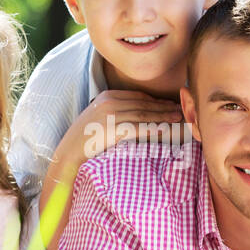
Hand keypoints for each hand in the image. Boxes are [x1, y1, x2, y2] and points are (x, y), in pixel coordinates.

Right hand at [69, 89, 185, 161]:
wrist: (68, 152)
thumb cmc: (85, 139)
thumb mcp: (99, 118)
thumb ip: (117, 112)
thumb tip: (137, 117)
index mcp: (107, 96)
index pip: (138, 96)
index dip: (157, 100)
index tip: (170, 104)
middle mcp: (110, 102)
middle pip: (144, 103)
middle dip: (164, 107)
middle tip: (180, 110)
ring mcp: (110, 115)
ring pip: (144, 114)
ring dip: (163, 116)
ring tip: (178, 118)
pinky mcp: (112, 129)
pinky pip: (138, 127)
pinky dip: (153, 128)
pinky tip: (165, 130)